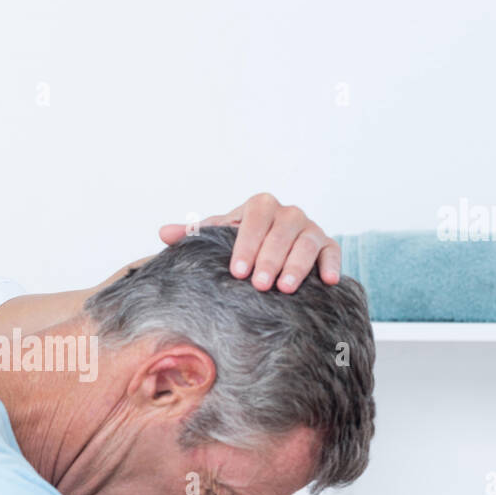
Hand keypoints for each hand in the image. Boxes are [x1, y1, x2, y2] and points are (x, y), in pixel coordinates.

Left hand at [159, 193, 341, 291]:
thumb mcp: (220, 239)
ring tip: (285, 287)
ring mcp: (310, 229)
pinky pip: (332, 252)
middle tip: (259, 284)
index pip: (255, 218)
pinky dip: (331, 265)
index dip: (247, 243)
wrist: (275, 252)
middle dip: (270, 257)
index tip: (237, 271)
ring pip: (307, 242)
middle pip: (283, 229)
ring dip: (297, 264)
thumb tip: (163, 234)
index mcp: (260, 207)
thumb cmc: (242, 246)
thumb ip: (195, 235)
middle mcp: (288, 214)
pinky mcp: (328, 246)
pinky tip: (327, 282)